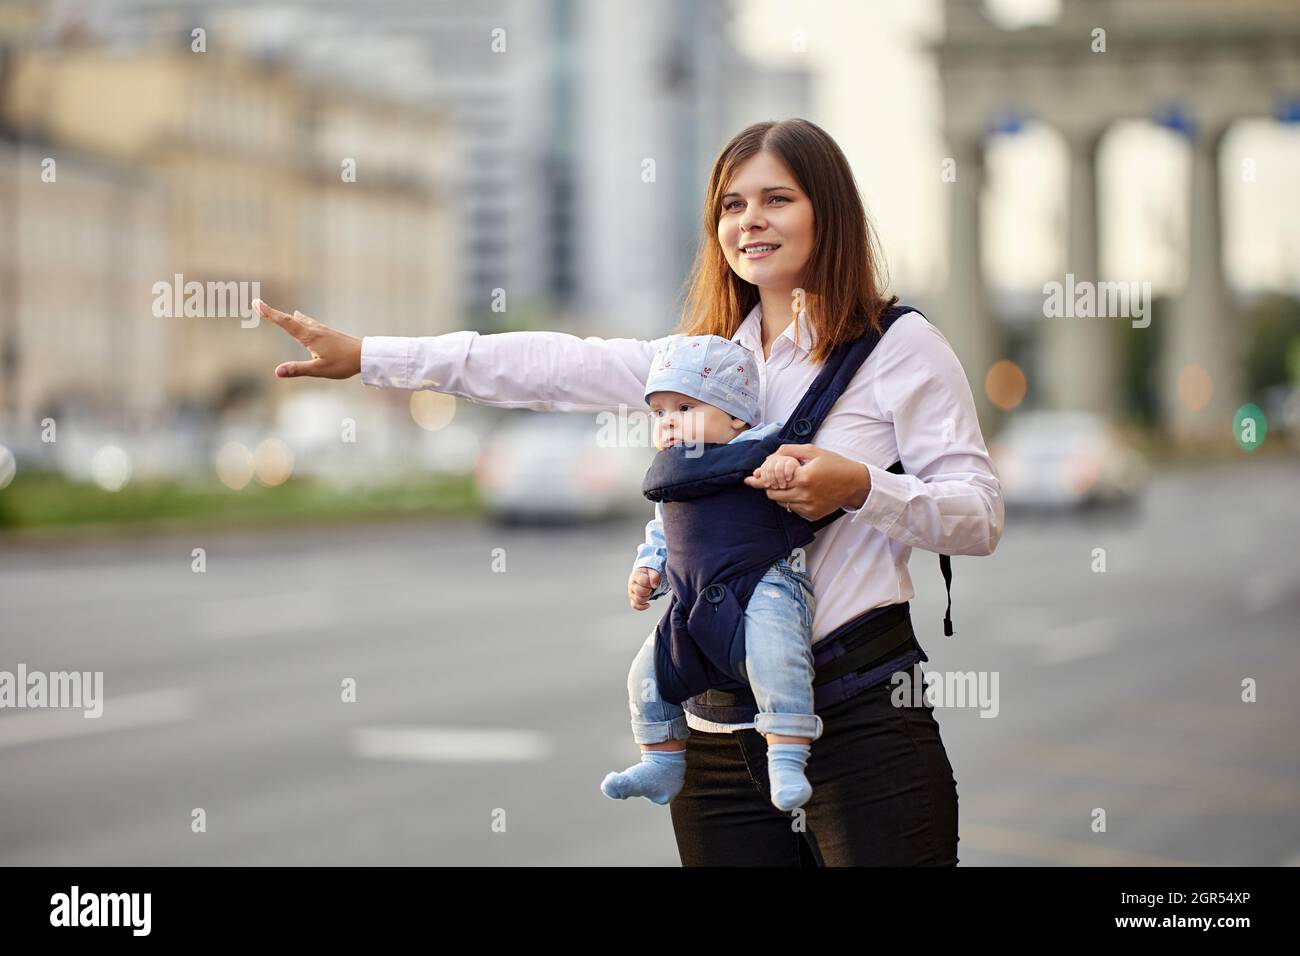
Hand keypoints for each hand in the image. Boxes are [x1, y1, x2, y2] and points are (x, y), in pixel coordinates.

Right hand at [255, 298, 362, 378]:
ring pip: (299, 319)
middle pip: (289, 319)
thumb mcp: (319, 370)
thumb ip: (298, 369)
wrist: (365, 354)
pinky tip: (301, 317)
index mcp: (309, 336)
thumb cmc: (343, 363)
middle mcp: (313, 329)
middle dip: (272, 313)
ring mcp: (321, 329)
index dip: (270, 313)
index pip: (285, 322)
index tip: (256, 303)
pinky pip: (308, 322)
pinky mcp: (327, 332)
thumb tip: (277, 372)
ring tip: (275, 311)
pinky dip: (298, 318)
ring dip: (285, 315)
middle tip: (257, 304)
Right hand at [628, 567, 661, 610]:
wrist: (644, 576)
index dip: (650, 583)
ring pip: (638, 600)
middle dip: (648, 591)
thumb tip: (654, 585)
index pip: (643, 581)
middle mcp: (632, 584)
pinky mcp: (633, 599)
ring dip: (647, 598)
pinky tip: (648, 604)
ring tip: (650, 593)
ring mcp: (631, 592)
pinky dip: (642, 607)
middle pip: (639, 591)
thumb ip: (654, 576)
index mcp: (636, 575)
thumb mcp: (653, 571)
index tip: (653, 582)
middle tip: (651, 588)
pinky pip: (635, 605)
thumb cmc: (648, 574)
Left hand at [743, 444, 870, 519]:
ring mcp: (808, 507)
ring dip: (779, 493)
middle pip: (773, 494)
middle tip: (770, 479)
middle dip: (768, 486)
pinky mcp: (812, 515)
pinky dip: (791, 500)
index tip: (748, 479)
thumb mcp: (812, 451)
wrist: (855, 483)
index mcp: (804, 477)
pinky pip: (792, 509)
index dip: (759, 480)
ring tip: (789, 483)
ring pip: (781, 503)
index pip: (772, 481)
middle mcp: (805, 494)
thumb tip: (767, 460)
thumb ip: (788, 451)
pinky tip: (800, 491)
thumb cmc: (834, 464)